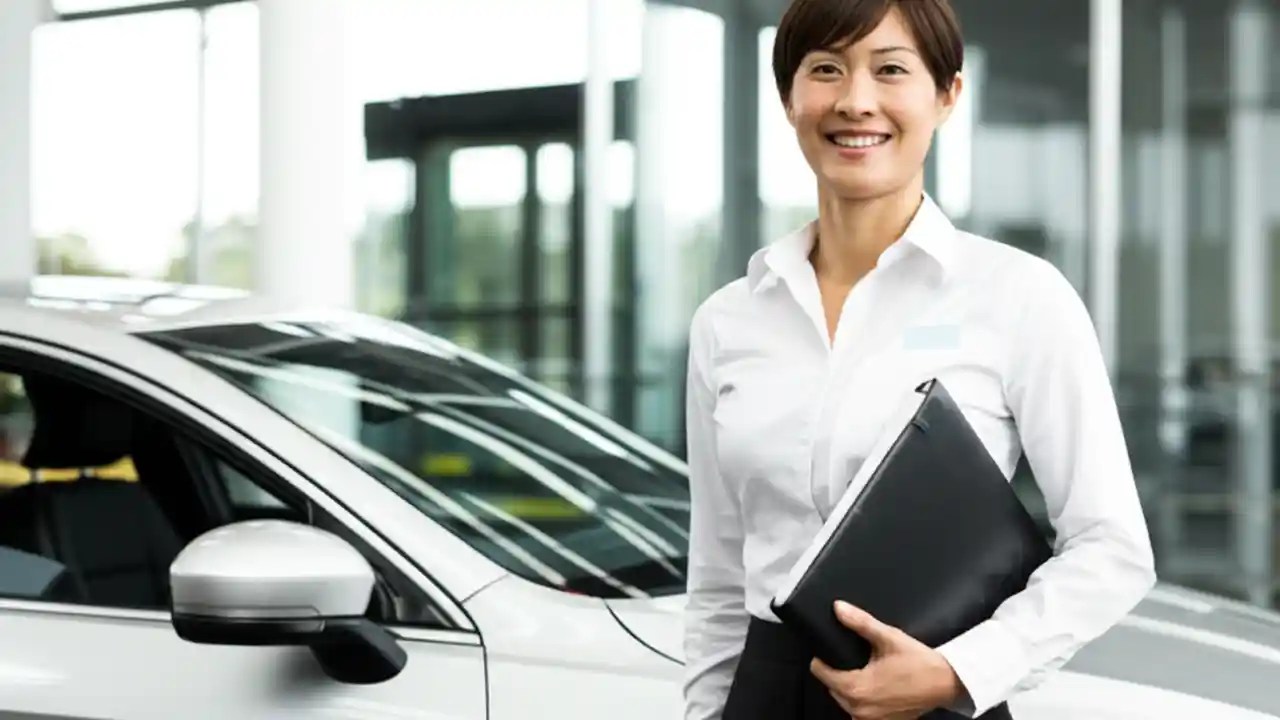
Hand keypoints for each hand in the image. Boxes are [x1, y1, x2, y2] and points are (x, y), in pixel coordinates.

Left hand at [809, 601, 964, 719]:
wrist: (947, 683)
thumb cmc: (920, 662)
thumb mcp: (888, 637)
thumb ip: (860, 622)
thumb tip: (839, 608)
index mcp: (856, 688)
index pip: (821, 673)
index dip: (821, 658)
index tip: (827, 649)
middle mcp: (860, 708)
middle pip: (831, 687)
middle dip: (836, 672)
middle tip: (850, 656)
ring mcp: (871, 719)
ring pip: (845, 700)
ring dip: (849, 686)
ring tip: (864, 669)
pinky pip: (861, 710)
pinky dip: (863, 698)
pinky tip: (875, 685)